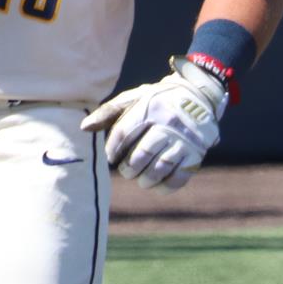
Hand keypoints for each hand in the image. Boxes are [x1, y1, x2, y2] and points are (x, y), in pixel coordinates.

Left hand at [79, 58, 227, 190]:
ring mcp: (183, 140)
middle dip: (128, 168)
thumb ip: (108, 112)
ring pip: (159, 168)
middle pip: (141, 154)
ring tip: (140, 179)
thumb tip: (84, 128)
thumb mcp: (134, 98)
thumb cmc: (157, 101)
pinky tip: (156, 186)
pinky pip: (179, 178)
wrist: (198, 96)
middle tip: (125, 170)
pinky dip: (165, 187)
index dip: (113, 149)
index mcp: (149, 107)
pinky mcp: (196, 154)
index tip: (110, 157)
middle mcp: (167, 123)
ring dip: (145, 179)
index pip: (123, 133)